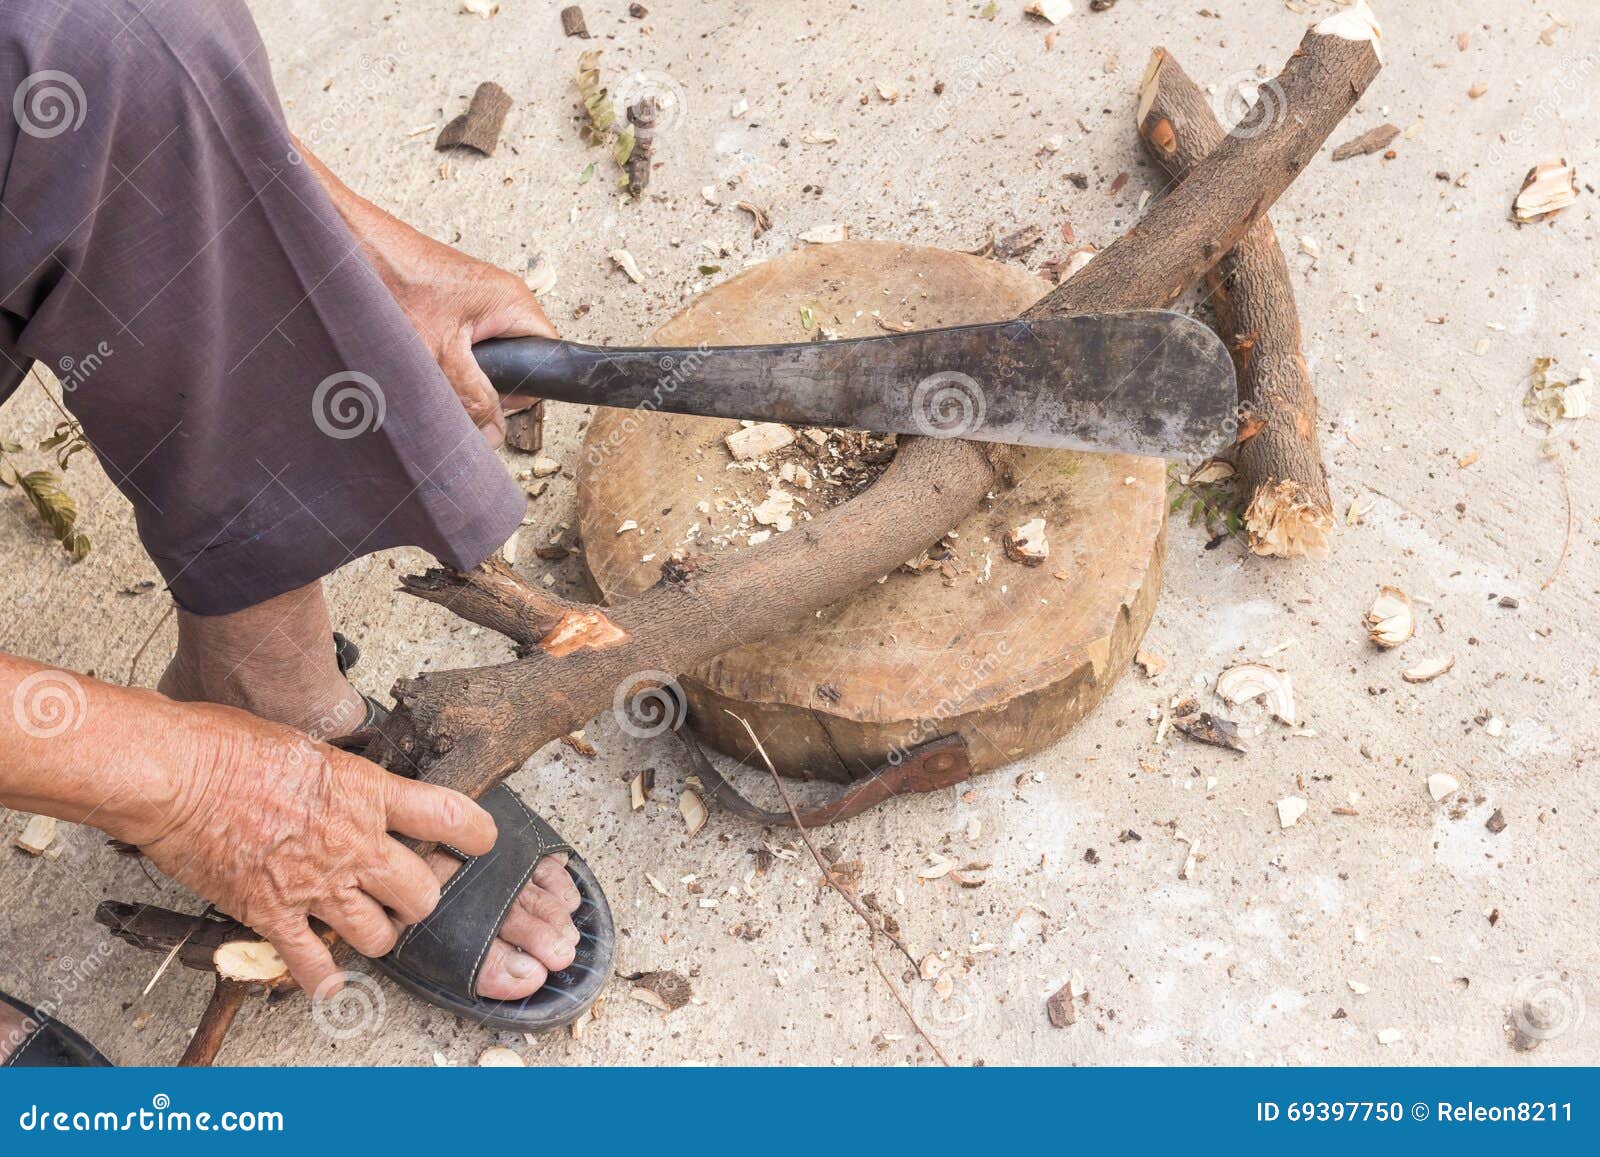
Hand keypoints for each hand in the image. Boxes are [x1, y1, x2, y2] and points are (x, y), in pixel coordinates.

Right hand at [130, 702, 497, 996]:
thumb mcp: (311, 748)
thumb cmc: (230, 746)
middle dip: (421, 898)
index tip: (481, 840)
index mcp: (367, 794)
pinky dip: (323, 978)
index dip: (477, 834)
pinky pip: (313, 965)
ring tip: (365, 924)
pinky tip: (326, 978)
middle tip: (407, 890)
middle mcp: (353, 844)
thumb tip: (352, 787)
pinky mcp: (273, 915)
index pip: (452, 817)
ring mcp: (316, 885)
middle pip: (422, 895)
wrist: (175, 775)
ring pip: (379, 937)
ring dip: (377, 935)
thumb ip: (343, 779)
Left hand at [296, 141, 554, 447]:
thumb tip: (493, 435)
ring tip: (425, 365)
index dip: (524, 390)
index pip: (548, 359)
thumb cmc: (390, 277)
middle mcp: (499, 298)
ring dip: (455, 373)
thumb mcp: (439, 355)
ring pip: (481, 357)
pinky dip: (437, 358)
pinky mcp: (445, 304)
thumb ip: (472, 399)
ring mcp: (472, 300)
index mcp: (512, 302)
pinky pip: (457, 345)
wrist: (341, 242)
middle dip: (485, 385)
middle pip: (514, 363)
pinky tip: (413, 355)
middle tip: (451, 384)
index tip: (494, 402)